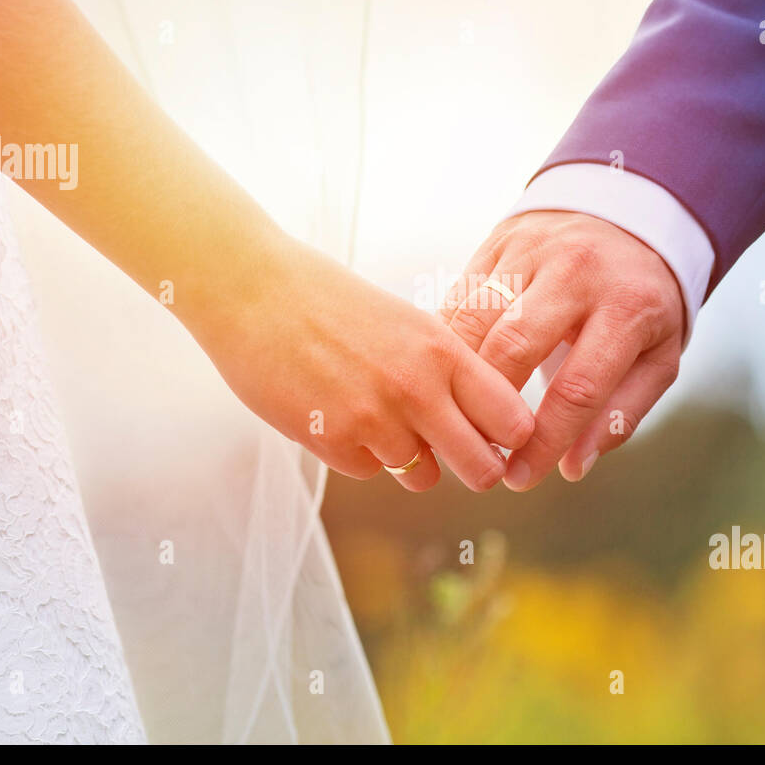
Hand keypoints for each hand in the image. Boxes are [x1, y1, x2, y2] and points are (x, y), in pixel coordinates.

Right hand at [192, 234, 533, 491]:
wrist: (252, 289)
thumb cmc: (331, 301)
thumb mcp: (406, 323)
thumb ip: (445, 369)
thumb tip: (484, 421)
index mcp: (442, 349)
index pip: (510, 417)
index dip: (512, 436)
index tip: (502, 438)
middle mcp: (416, 387)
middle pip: (480, 467)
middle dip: (478, 470)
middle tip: (468, 462)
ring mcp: (373, 418)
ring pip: (422, 475)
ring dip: (410, 459)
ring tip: (381, 418)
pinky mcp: (332, 441)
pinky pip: (370, 471)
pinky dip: (361, 453)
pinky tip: (338, 413)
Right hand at [441, 210, 683, 489]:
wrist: (627, 210)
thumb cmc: (642, 299)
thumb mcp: (658, 356)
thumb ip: (621, 414)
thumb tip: (573, 466)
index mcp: (625, 307)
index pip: (579, 389)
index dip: (545, 441)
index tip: (521, 477)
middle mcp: (576, 272)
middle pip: (514, 349)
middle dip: (489, 410)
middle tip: (480, 450)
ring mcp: (531, 252)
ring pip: (475, 320)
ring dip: (456, 378)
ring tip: (455, 419)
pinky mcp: (496, 244)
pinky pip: (460, 297)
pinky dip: (446, 341)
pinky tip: (443, 376)